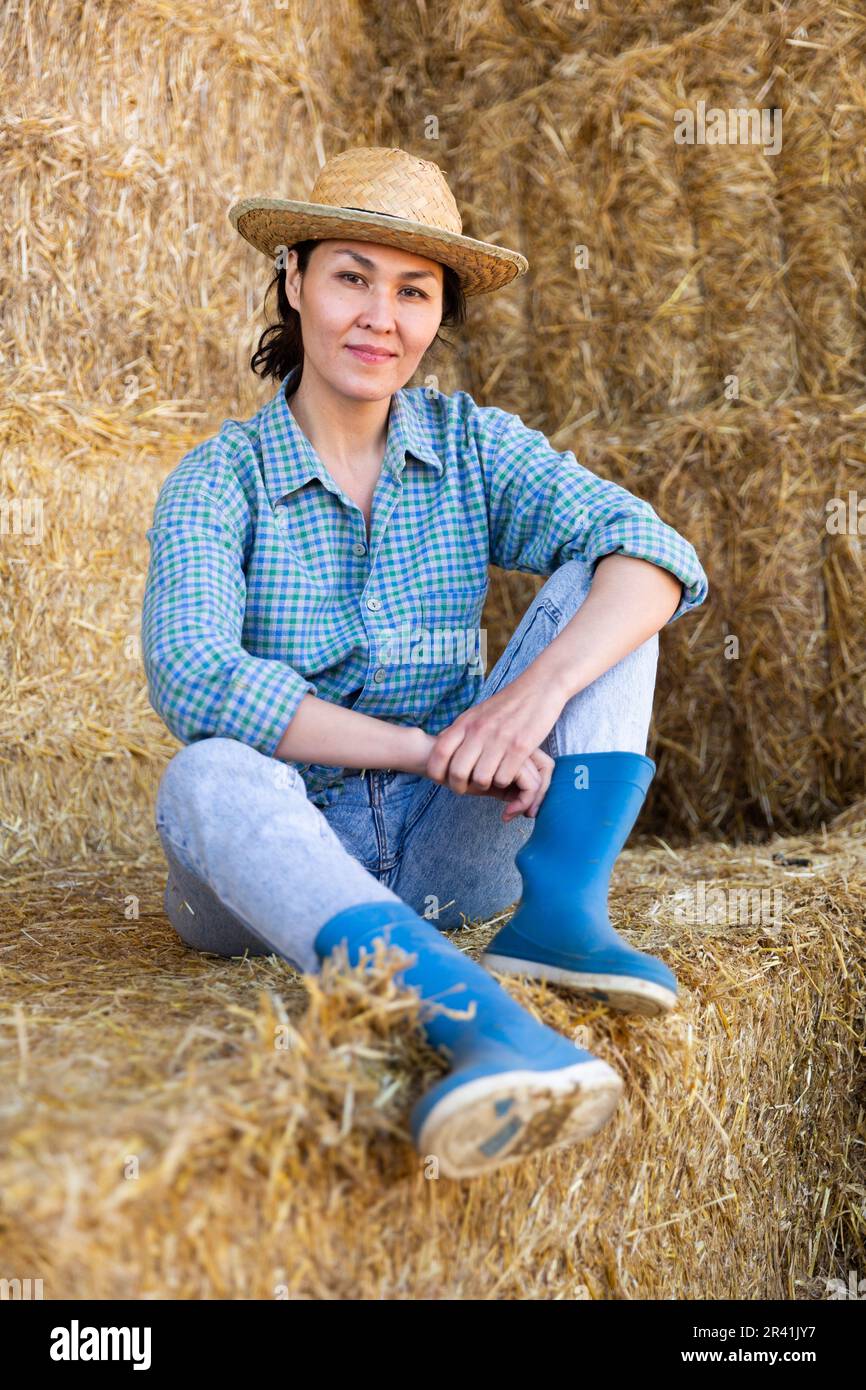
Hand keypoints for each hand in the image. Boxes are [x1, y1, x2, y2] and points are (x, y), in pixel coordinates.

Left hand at [421, 672, 564, 821]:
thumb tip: (441, 740)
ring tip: (490, 780)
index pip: (440, 751)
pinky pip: (504, 778)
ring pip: (481, 779)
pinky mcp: (521, 747)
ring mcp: (500, 739)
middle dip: (459, 786)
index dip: (435, 770)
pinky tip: (508, 774)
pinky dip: (504, 782)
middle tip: (466, 789)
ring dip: (485, 785)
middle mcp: (480, 731)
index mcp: (466, 722)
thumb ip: (461, 728)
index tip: (441, 779)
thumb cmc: (508, 703)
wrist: (539, 687)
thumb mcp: (478, 712)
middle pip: (458, 771)